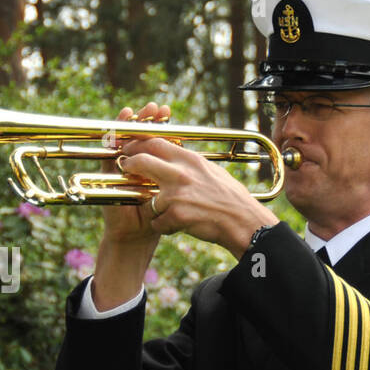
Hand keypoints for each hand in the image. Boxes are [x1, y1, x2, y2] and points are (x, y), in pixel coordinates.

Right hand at [100, 101, 170, 249]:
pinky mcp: (107, 173)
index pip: (155, 138)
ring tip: (138, 110)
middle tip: (155, 107)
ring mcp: (121, 167)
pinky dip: (111, 138)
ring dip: (130, 123)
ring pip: (123, 139)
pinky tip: (115, 127)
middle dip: (146, 119)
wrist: (139, 237)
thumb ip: (177, 177)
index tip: (167, 110)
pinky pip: (108, 151)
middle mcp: (136, 164)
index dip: (159, 124)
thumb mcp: (174, 195)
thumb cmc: (160, 218)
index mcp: (153, 167)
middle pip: (139, 134)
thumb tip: (193, 156)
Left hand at [113, 123, 279, 257]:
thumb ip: (190, 164)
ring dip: (153, 206)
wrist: (244, 222)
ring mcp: (176, 194)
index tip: (131, 148)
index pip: (155, 142)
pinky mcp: (176, 215)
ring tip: (165, 213)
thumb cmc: (232, 199)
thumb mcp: (211, 172)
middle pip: (141, 160)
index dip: (138, 143)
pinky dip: (164, 226)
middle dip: (128, 164)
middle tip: (125, 168)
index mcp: (191, 160)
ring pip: (148, 197)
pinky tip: (176, 227)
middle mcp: (181, 173)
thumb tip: (175, 156)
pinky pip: (157, 221)